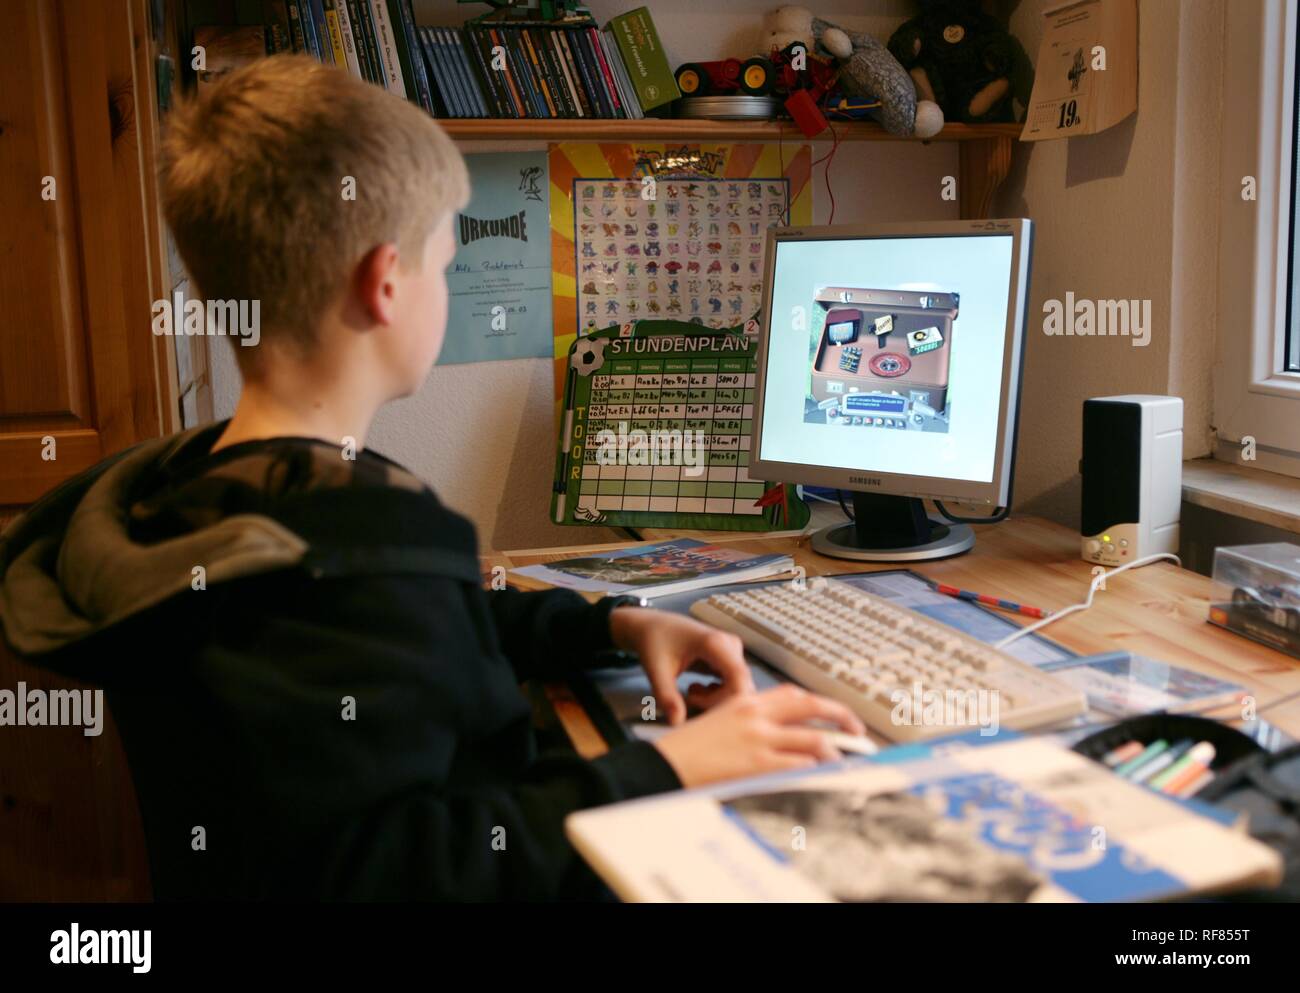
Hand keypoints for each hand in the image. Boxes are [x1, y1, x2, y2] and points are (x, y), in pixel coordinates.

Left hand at [609, 606, 753, 724]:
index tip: (704, 712)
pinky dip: (716, 696)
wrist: (651, 626)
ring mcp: (732, 653)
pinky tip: (697, 690)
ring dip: (715, 701)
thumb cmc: (654, 641)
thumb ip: (667, 697)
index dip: (728, 702)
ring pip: (738, 690)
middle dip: (717, 704)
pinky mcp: (729, 661)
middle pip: (740, 688)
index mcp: (716, 643)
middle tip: (689, 700)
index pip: (739, 679)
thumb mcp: (657, 670)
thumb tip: (676, 722)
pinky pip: (733, 687)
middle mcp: (730, 646)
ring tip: (690, 693)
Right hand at [653, 685, 867, 787]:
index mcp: (744, 702)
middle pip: (812, 707)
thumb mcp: (716, 724)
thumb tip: (774, 739)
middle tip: (858, 731)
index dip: (818, 703)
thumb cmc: (684, 751)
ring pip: (814, 741)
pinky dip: (816, 772)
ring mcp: (759, 740)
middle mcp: (756, 715)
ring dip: (833, 753)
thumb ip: (746, 725)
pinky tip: (821, 779)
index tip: (833, 714)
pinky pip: (801, 767)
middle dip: (842, 717)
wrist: (661, 764)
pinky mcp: (757, 765)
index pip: (792, 694)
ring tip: (843, 764)